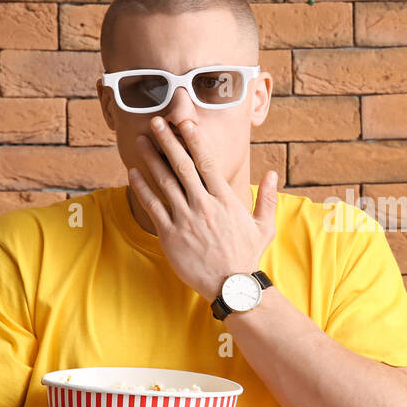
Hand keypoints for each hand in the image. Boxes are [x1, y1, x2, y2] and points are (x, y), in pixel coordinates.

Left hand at [128, 115, 277, 301]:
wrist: (232, 285)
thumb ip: (267, 198)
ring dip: (151, 159)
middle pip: (182, 166)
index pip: (207, 163)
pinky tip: (133, 172)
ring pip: (165, 182)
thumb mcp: (264, 226)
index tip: (185, 123)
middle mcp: (204, 205)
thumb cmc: (247, 255)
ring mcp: (186, 219)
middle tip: (156, 122)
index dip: (194, 141)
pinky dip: (142, 188)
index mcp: (225, 200)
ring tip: (141, 140)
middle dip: (168, 141)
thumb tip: (272, 173)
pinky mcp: (170, 235)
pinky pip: (153, 206)